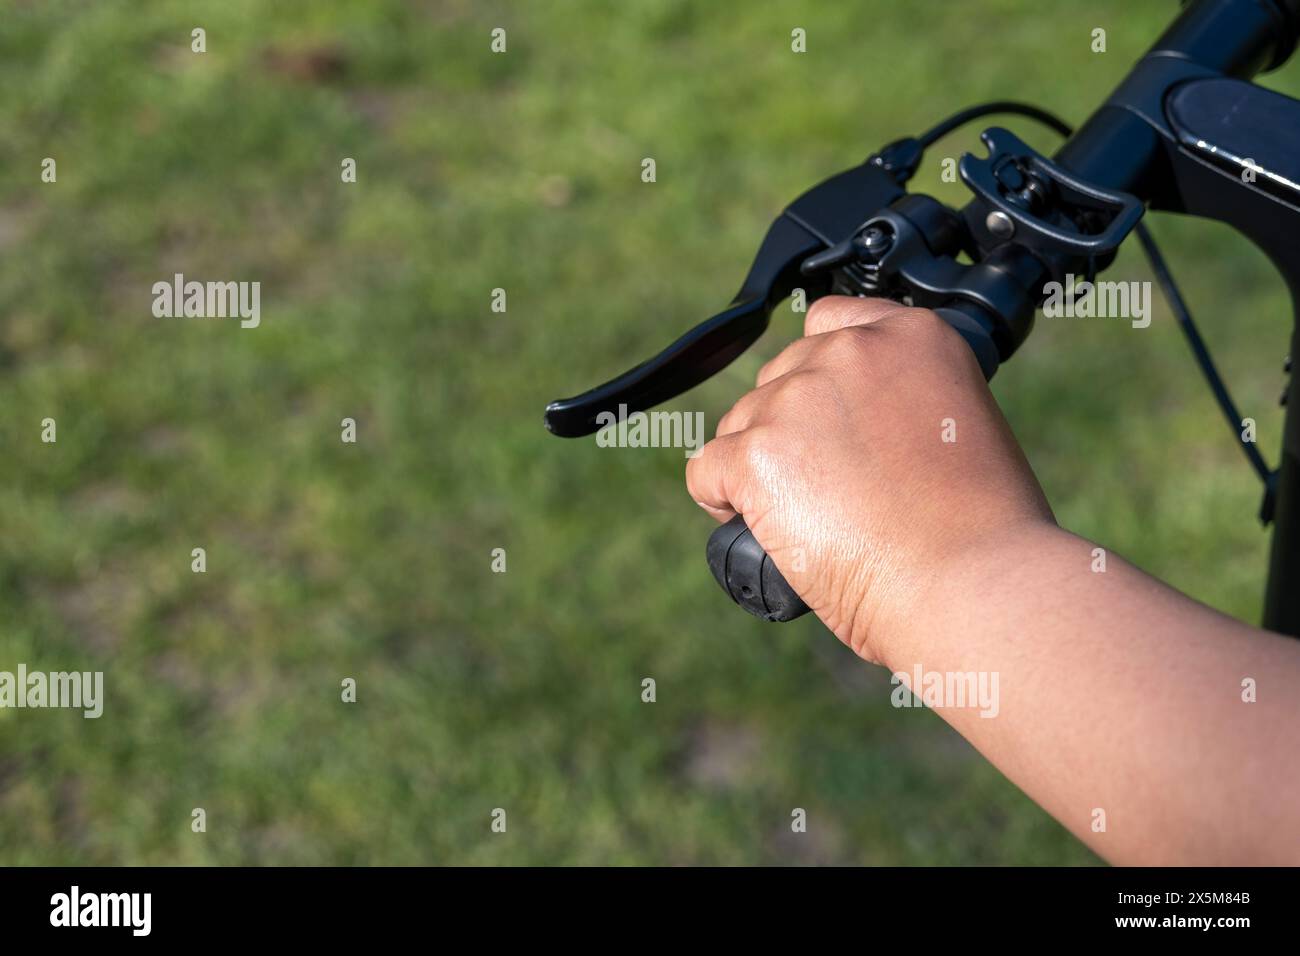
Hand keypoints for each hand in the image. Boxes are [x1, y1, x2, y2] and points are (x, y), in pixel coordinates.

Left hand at [686, 296, 1054, 662]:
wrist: (969, 582)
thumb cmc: (983, 530)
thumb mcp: (963, 424)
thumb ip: (905, 400)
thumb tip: (857, 424)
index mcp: (911, 336)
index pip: (830, 323)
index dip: (820, 375)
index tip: (831, 419)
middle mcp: (849, 352)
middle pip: (780, 377)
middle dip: (790, 426)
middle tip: (826, 489)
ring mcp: (797, 399)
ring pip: (740, 425)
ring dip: (759, 466)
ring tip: (804, 522)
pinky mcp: (757, 453)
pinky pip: (707, 471)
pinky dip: (722, 503)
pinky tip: (758, 532)